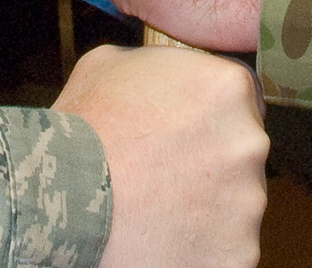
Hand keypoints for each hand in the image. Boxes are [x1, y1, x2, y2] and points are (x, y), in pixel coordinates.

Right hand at [52, 42, 267, 267]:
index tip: (184, 132)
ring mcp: (247, 202)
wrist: (62, 201)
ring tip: (159, 206)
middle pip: (242, 150)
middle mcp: (249, 142)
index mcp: (228, 88)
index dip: (208, 116)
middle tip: (166, 172)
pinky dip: (201, 245)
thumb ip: (155, 63)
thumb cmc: (82, 133)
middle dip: (211, 161)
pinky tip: (164, 236)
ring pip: (236, 202)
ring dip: (207, 205)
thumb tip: (157, 68)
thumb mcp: (110, 64)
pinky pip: (227, 247)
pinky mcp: (236, 253)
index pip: (241, 98)